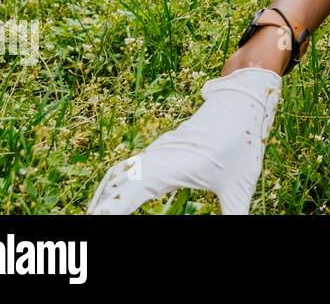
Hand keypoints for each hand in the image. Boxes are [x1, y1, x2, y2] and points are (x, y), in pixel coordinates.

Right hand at [87, 66, 281, 214]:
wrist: (243, 100)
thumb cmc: (243, 142)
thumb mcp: (240, 187)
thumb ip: (234, 216)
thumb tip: (240, 230)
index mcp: (171, 167)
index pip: (128, 195)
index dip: (110, 212)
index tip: (93, 222)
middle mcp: (156, 158)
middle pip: (115, 186)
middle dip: (99, 208)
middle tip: (86, 226)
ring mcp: (156, 152)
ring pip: (119, 174)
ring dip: (103, 196)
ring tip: (94, 217)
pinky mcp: (160, 149)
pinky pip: (128, 167)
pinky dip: (114, 184)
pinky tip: (113, 198)